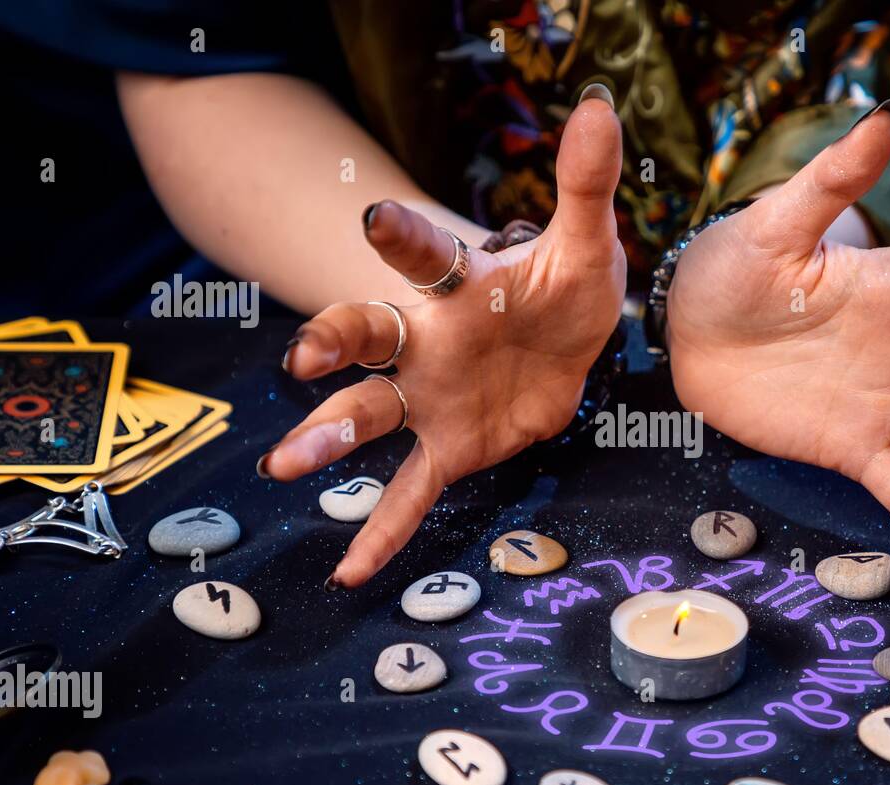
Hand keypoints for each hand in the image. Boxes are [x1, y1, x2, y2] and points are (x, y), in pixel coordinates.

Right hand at [259, 89, 625, 588]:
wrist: (566, 345)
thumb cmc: (565, 290)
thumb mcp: (586, 245)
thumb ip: (584, 185)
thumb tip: (601, 107)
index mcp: (459, 285)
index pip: (426, 254)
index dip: (404, 237)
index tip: (376, 218)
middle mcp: (426, 340)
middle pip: (369, 336)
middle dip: (335, 345)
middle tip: (304, 363)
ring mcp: (430, 398)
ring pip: (371, 415)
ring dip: (333, 437)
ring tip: (288, 464)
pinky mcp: (450, 447)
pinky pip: (411, 492)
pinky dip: (384, 531)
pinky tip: (349, 573)